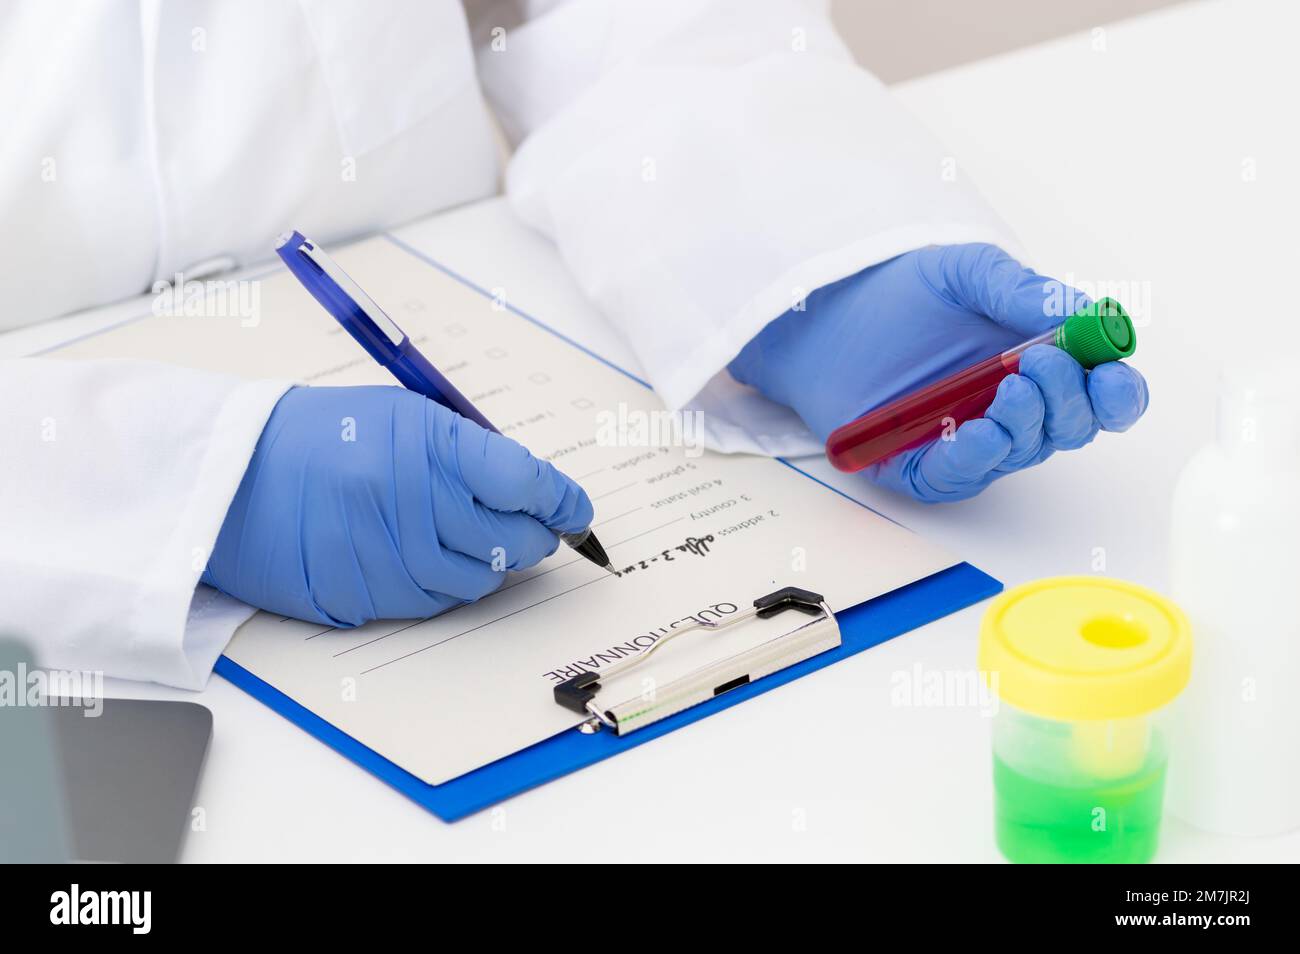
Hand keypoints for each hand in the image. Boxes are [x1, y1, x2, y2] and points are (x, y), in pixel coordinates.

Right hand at [203, 386, 592, 625]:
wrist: (232, 472)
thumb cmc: (324, 437)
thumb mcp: (402, 417)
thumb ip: (469, 453)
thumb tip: (535, 491)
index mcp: (428, 444)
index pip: (526, 481)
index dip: (563, 500)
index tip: (576, 511)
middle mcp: (410, 502)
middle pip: (512, 541)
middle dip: (533, 537)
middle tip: (532, 528)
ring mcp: (383, 555)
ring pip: (476, 582)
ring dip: (489, 567)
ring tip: (476, 543)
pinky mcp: (358, 596)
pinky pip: (429, 605)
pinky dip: (443, 588)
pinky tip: (429, 562)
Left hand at [728, 244, 1148, 501]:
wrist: (827, 311)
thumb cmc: (903, 294)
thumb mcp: (968, 273)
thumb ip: (1022, 291)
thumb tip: (1088, 313)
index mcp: (1043, 365)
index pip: (1101, 395)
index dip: (1117, 392)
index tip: (1112, 373)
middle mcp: (1016, 410)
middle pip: (1071, 427)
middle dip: (1069, 399)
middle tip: (1040, 361)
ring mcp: (971, 441)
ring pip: (1023, 452)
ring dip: (1025, 423)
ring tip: (1008, 386)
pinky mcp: (922, 465)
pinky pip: (960, 475)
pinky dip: (977, 457)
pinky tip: (981, 431)